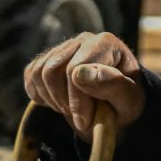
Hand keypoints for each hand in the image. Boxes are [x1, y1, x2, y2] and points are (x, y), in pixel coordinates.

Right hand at [22, 30, 145, 135]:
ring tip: (72, 109)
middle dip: (63, 102)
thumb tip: (80, 73)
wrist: (116, 109)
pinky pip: (30, 75)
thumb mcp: (130, 101)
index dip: (76, 101)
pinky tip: (60, 102)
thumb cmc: (126, 104)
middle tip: (80, 118)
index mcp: (106, 43)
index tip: (85, 121)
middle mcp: (84, 39)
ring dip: (52, 100)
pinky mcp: (47, 58)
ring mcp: (64, 47)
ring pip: (39, 73)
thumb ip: (112, 85)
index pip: (75, 70)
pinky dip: (40, 96)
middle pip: (52, 71)